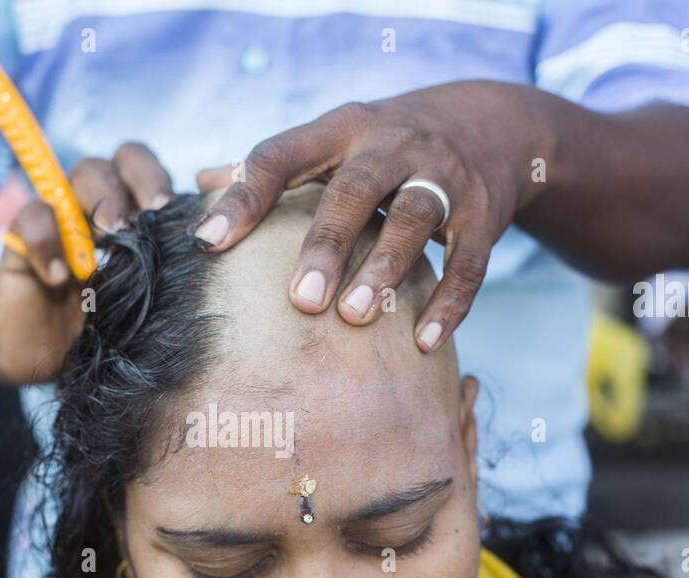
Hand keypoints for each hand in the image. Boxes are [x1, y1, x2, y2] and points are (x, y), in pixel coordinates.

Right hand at [0, 142, 174, 382]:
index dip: (160, 179)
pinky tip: (59, 276)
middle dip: (138, 181)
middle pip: (122, 160)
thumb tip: (208, 249)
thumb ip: (168, 272)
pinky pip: (32, 216)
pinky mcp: (23, 239)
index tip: (171, 212)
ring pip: (84, 174)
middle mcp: (102, 205)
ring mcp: (65, 217)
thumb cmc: (106, 328)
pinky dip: (46, 241)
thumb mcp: (145, 303)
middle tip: (142, 222)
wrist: (44, 355)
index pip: (152, 170)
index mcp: (137, 213)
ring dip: (101, 199)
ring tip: (108, 237)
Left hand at [195, 82, 552, 351]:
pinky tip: (425, 342)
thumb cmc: (383, 146)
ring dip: (384, 270)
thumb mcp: (332, 140)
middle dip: (326, 244)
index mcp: (340, 130)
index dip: (243, 197)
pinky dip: (449, 303)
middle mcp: (392, 145)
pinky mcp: (483, 213)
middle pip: (354, 190)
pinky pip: (468, 262)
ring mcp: (442, 177)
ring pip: (412, 220)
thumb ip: (270, 166)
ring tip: (354, 317)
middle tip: (300, 300)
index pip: (281, 155)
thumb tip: (197, 185)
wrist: (491, 124)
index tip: (208, 243)